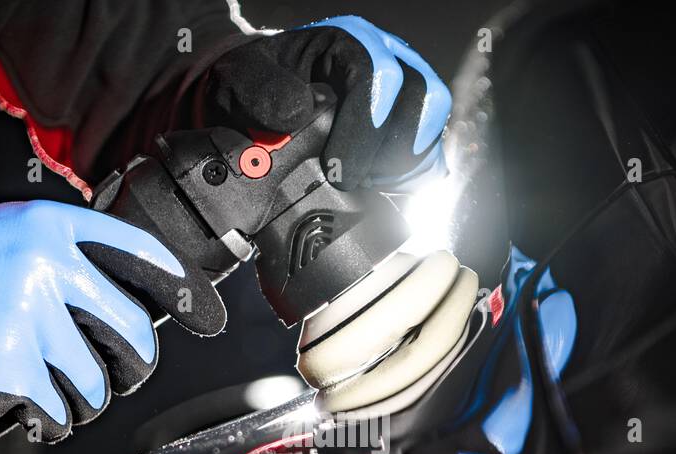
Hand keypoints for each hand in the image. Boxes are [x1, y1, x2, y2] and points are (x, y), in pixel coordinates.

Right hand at [0, 200, 224, 441]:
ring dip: (87, 400)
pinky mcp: (11, 363)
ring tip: (65, 397)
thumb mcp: (1, 232)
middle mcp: (49, 266)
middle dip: (134, 364)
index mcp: (50, 227)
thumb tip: (116, 297)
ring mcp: (31, 315)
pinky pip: (56, 408)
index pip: (138, 252)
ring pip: (95, 381)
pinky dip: (50, 419)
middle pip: (131, 331)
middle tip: (123, 373)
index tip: (201, 310)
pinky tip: (33, 412)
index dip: (178, 285)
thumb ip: (56, 253)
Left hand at [200, 16, 450, 190]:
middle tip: (357, 182)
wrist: (260, 96)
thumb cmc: (255, 86)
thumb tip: (300, 112)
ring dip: (409, 162)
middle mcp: (388, 58)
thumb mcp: (242, 79)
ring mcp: (404, 89)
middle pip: (422, 95)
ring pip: (433, 120)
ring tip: (371, 186)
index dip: (363, 130)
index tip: (337, 170)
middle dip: (392, 150)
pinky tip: (386, 189)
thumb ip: (262, 92)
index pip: (377, 78)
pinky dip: (417, 172)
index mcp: (350, 42)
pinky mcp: (409, 122)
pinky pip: (433, 144)